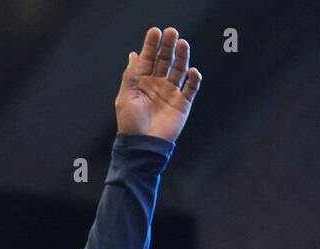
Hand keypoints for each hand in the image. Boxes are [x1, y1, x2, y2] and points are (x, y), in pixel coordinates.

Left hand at [115, 26, 201, 143]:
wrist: (142, 146)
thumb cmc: (130, 124)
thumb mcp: (125, 97)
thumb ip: (131, 76)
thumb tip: (133, 54)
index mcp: (142, 82)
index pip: (148, 59)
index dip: (151, 45)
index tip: (155, 31)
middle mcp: (157, 84)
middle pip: (165, 60)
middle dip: (168, 46)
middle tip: (172, 32)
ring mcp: (170, 93)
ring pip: (179, 70)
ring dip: (182, 56)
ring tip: (183, 43)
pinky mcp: (182, 103)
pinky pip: (191, 88)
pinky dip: (193, 79)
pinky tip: (192, 71)